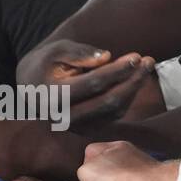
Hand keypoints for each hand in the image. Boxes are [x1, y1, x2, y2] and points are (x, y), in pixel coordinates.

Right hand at [17, 39, 155, 124]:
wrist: (31, 88)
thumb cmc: (46, 63)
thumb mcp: (57, 50)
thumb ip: (80, 53)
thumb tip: (107, 57)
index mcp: (54, 97)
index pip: (93, 83)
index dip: (117, 70)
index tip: (136, 56)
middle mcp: (65, 117)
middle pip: (108, 101)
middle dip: (132, 80)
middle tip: (149, 60)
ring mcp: (76, 127)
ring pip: (114, 111)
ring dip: (134, 89)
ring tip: (146, 66)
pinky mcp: (86, 130)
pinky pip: (113, 116)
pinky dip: (128, 97)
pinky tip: (134, 79)